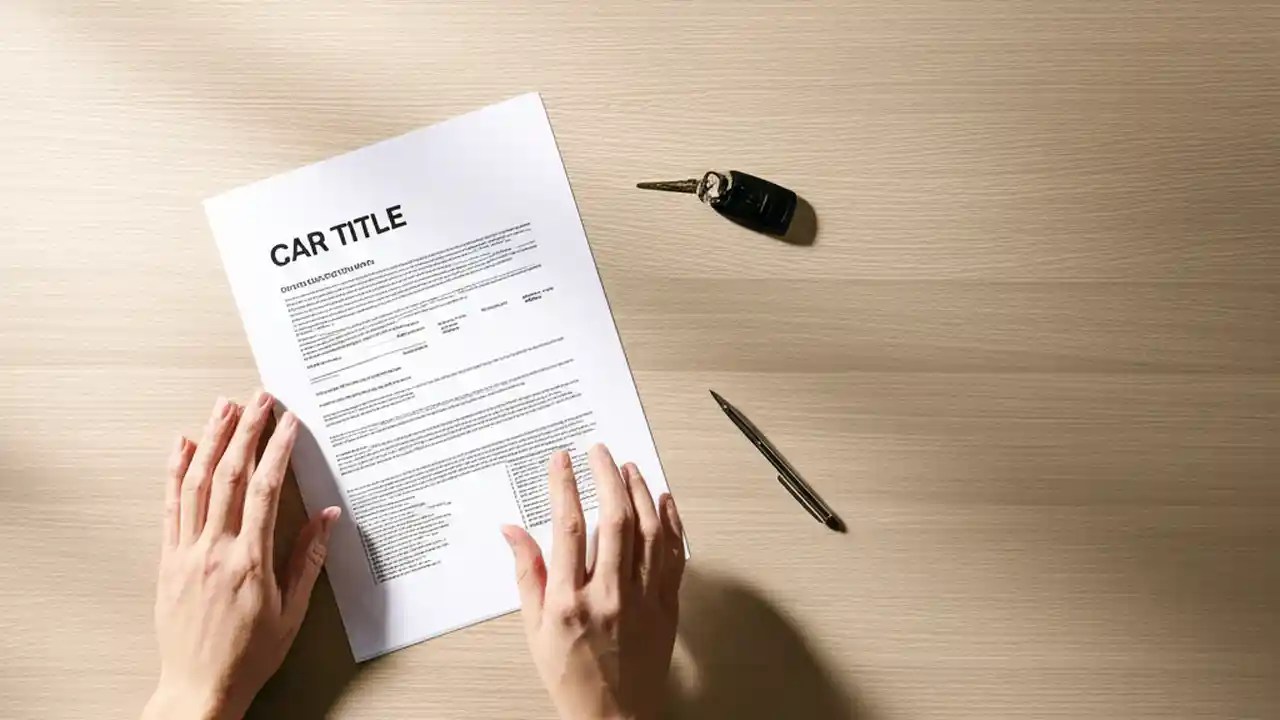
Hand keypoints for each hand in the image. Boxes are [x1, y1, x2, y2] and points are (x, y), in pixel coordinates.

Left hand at [142, 392, 340, 719]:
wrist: (198, 688)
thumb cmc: (248, 655)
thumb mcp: (292, 612)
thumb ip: (306, 559)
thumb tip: (326, 518)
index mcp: (249, 562)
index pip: (265, 490)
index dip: (277, 450)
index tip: (289, 423)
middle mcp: (213, 551)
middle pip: (229, 475)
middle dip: (245, 431)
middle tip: (259, 399)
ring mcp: (186, 553)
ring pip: (196, 483)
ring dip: (210, 439)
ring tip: (223, 407)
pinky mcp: (167, 561)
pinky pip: (170, 507)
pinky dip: (174, 472)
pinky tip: (181, 446)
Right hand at [502, 445, 685, 719]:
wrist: (613, 717)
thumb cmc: (570, 676)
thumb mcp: (534, 628)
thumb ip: (526, 573)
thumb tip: (512, 529)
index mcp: (569, 601)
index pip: (568, 527)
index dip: (565, 485)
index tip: (561, 461)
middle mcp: (609, 596)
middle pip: (614, 519)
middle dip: (606, 476)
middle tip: (598, 452)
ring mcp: (643, 600)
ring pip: (649, 531)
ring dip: (640, 491)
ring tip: (628, 467)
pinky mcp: (667, 606)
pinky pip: (674, 554)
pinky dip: (671, 522)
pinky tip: (662, 501)